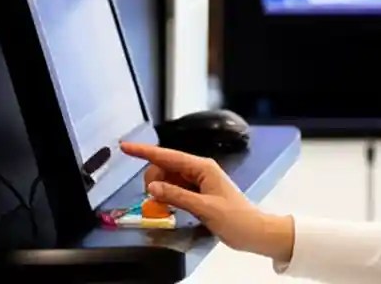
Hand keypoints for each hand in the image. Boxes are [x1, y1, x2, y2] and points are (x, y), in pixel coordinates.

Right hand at [120, 142, 294, 261]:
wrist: (255, 232)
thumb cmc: (236, 218)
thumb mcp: (205, 208)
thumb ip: (177, 196)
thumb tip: (153, 187)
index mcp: (203, 167)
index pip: (168, 155)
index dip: (145, 151)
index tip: (126, 147)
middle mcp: (199, 170)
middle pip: (165, 166)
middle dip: (154, 179)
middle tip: (154, 198)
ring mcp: (199, 181)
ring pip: (169, 179)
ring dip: (160, 190)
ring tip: (162, 206)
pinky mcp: (198, 193)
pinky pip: (175, 190)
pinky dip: (168, 197)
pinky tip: (167, 207)